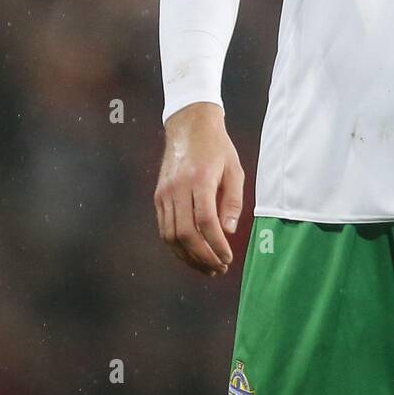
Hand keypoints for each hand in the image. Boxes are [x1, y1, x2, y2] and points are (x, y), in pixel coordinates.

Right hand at [154, 103, 244, 276]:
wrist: (189, 126)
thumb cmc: (217, 148)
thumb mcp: (234, 169)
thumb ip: (232, 201)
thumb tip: (228, 231)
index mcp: (199, 179)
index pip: (205, 222)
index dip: (216, 245)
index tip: (228, 258)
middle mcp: (178, 188)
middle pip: (186, 233)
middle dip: (203, 257)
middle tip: (219, 268)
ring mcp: (164, 193)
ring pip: (171, 236)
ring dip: (189, 257)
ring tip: (207, 267)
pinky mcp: (158, 196)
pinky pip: (164, 229)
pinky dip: (177, 247)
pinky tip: (192, 254)